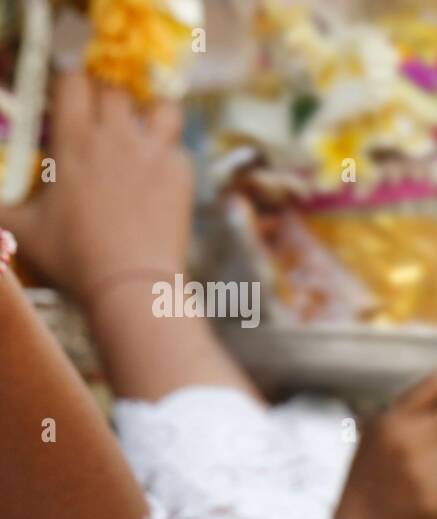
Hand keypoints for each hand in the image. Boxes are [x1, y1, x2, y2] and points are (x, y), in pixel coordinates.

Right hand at [0, 72, 192, 303]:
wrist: (132, 283)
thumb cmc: (73, 256)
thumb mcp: (24, 229)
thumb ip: (1, 208)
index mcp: (74, 139)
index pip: (73, 80)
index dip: (70, 83)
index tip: (69, 99)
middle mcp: (116, 137)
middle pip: (115, 90)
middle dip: (107, 97)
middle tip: (103, 119)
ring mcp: (154, 154)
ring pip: (163, 108)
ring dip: (153, 113)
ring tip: (145, 130)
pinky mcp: (182, 175)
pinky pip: (180, 150)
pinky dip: (171, 157)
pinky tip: (161, 177)